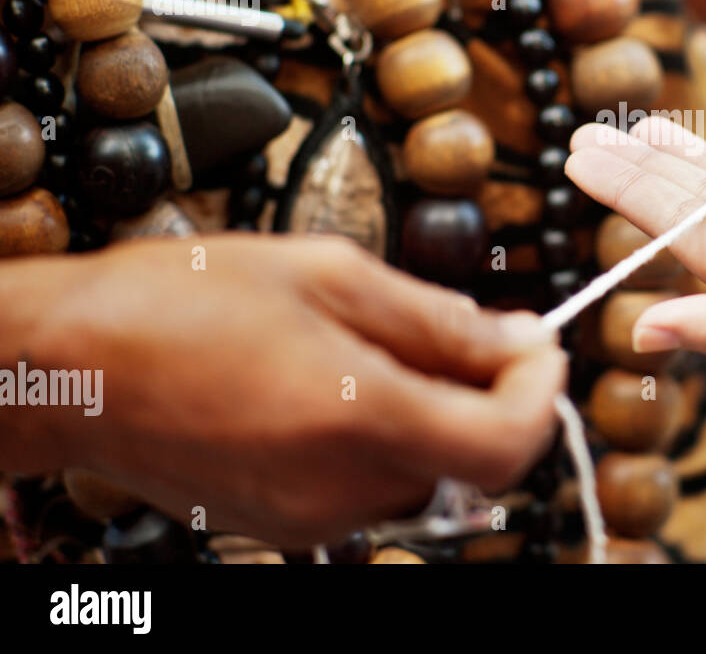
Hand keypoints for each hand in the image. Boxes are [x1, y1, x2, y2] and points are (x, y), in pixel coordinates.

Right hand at [2, 235, 564, 546]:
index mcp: (361, 417)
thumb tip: (516, 338)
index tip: (541, 347)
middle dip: (492, 395)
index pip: (506, 442)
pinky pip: (373, 485)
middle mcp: (343, 487)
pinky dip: (390, 435)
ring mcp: (312, 519)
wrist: (70, 367)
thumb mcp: (329, 274)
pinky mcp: (286, 526)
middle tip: (474, 332)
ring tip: (388, 345)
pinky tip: (348, 381)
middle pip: (473, 462)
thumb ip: (437, 317)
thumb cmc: (181, 302)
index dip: (541, 393)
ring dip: (439, 413)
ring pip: (427, 473)